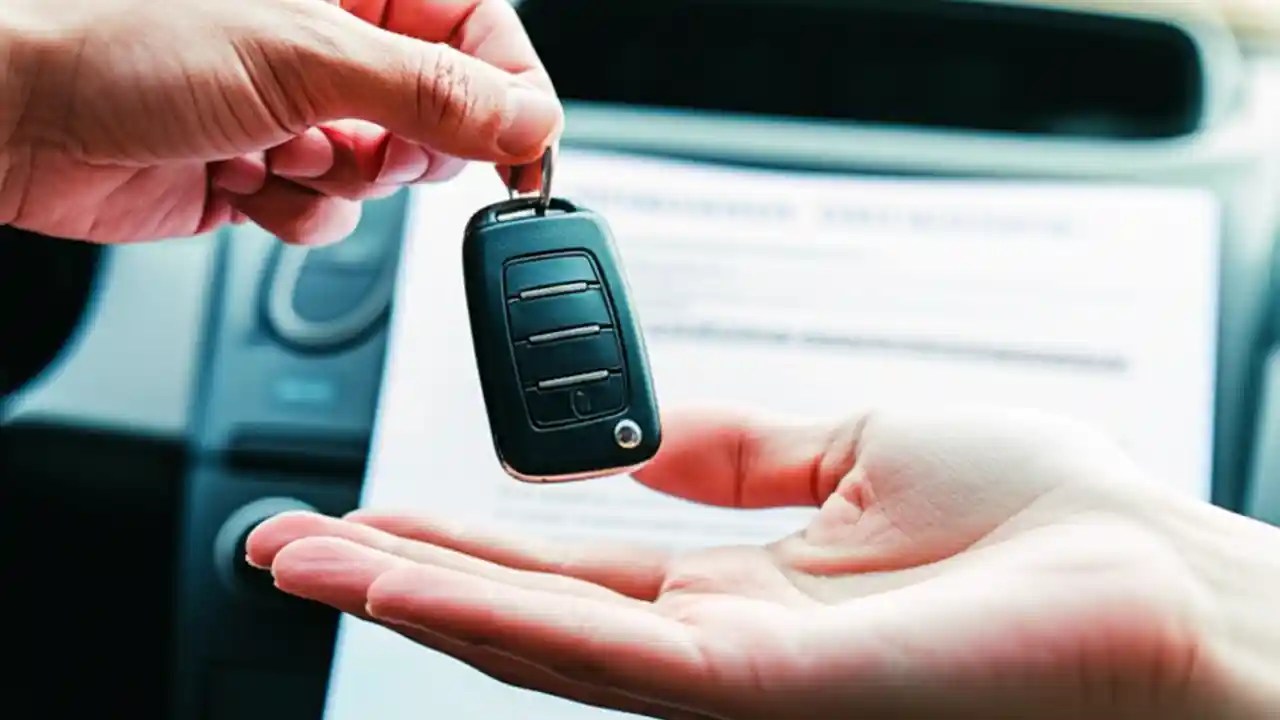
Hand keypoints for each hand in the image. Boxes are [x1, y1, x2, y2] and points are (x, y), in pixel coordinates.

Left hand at [0, 0, 560, 244]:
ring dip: (338, 179)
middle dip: (405, 145)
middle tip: (360, 139)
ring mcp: (302, 108)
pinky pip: (333, 210)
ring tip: (274, 148)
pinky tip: (242, 177)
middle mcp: (335, 42)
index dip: (514, 95)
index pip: (481, 33)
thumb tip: (532, 122)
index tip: (526, 153)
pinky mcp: (269, 167)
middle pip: (443, 112)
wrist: (14, 115)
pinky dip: (296, 210)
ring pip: (387, 172)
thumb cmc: (119, 41)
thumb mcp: (304, 58)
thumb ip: (434, 94)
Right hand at [247, 407, 1279, 719]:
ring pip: (536, 643)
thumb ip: (739, 452)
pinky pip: (598, 652)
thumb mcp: (853, 445)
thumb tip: (649, 439)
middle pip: (527, 614)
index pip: (571, 566)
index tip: (378, 510)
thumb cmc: (1039, 519)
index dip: (465, 540)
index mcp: (745, 588)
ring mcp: (728, 681)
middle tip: (285, 544)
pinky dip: (488, 616)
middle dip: (401, 578)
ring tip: (306, 560)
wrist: (1151, 585)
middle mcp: (719, 647)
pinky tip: (406, 580)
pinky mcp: (755, 693)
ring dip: (412, 598)